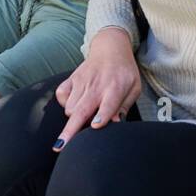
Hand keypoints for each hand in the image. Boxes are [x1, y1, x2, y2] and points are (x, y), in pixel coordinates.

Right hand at [53, 27, 140, 149]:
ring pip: (70, 108)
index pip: (108, 104)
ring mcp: (81, 82)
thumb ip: (124, 106)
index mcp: (115, 88)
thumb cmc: (124, 72)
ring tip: (83, 119)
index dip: (102, 116)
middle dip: (70, 130)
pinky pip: (61, 95)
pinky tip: (75, 106)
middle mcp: (96, 86)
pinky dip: (65, 104)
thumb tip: (115, 123)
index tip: (96, 125)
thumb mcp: (134, 88)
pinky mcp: (71, 79)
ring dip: (73, 119)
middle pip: (81, 110)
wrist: (111, 49)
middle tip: (61, 147)